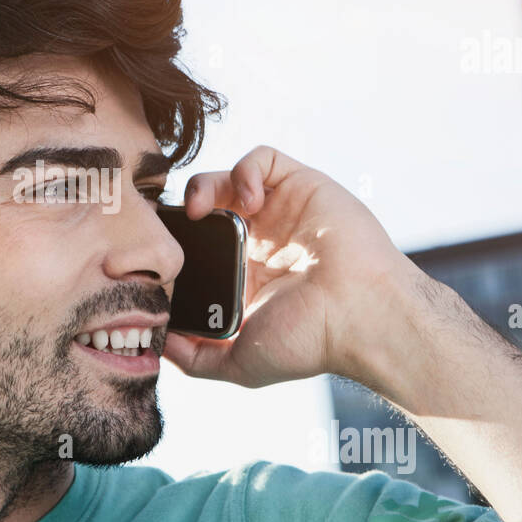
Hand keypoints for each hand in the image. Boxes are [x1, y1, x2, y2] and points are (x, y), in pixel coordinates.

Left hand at [160, 145, 423, 387]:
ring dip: (207, 185)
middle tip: (176, 227)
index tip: (161, 251)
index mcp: (245, 273)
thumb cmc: (310, 342)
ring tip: (202, 208)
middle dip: (184, 210)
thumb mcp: (241, 362)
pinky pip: (263, 159)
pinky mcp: (302, 185)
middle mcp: (262, 239)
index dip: (176, 241)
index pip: (198, 243)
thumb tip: (160, 345)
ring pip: (229, 178)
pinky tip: (248, 199)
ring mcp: (282, 211)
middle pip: (208, 205)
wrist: (360, 316)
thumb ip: (196, 359)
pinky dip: (245, 170)